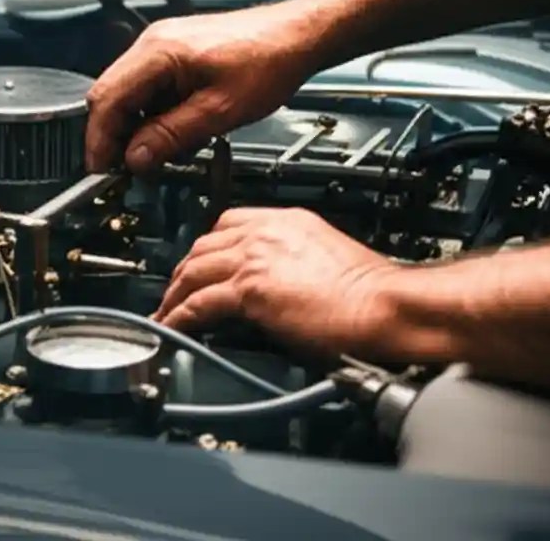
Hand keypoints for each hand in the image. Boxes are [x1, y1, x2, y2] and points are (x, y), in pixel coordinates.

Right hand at [85, 3, 328, 174]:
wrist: (297, 36)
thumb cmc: (269, 61)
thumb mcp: (219, 112)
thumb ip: (171, 136)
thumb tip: (136, 158)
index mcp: (158, 52)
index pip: (106, 100)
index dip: (100, 140)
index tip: (103, 169)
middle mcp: (154, 43)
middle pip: (110, 95)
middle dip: (113, 136)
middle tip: (125, 169)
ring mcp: (163, 46)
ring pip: (129, 94)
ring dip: (136, 127)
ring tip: (158, 154)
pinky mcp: (176, 53)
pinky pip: (149, 88)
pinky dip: (153, 114)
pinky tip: (174, 133)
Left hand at [154, 207, 397, 359]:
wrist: (384, 304)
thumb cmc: (370, 292)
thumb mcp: (326, 257)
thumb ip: (293, 262)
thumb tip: (277, 286)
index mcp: (287, 220)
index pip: (229, 223)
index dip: (207, 246)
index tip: (200, 263)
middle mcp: (267, 231)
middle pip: (204, 245)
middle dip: (184, 269)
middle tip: (174, 291)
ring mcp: (255, 258)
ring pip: (194, 271)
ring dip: (175, 294)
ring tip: (165, 314)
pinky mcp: (250, 289)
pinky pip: (198, 304)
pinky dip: (179, 317)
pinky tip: (172, 329)